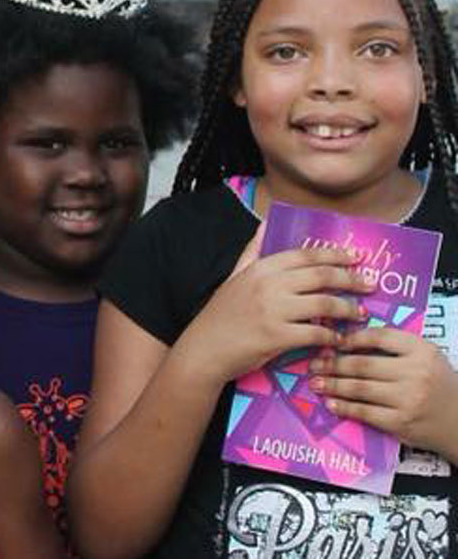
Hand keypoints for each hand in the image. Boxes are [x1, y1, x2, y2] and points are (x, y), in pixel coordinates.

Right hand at [180, 225, 372, 385]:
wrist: (204, 349)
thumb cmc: (220, 315)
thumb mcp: (234, 277)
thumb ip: (252, 251)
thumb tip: (265, 224)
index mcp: (260, 268)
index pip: (306, 255)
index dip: (335, 255)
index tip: (357, 257)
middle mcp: (268, 285)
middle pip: (321, 276)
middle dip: (351, 279)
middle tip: (369, 285)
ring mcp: (272, 310)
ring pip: (324, 303)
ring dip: (347, 309)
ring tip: (358, 314)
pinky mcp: (276, 336)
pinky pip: (316, 333)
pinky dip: (332, 336)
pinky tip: (338, 339)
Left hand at [309, 327, 457, 458]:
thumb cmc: (437, 383)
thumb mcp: (425, 356)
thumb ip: (395, 345)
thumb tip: (350, 339)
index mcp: (421, 350)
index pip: (379, 337)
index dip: (351, 338)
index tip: (332, 340)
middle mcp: (415, 373)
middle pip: (362, 365)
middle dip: (333, 364)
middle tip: (314, 364)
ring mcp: (407, 399)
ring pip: (359, 388)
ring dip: (333, 385)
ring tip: (316, 382)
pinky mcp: (401, 422)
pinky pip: (365, 412)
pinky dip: (345, 407)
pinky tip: (331, 403)